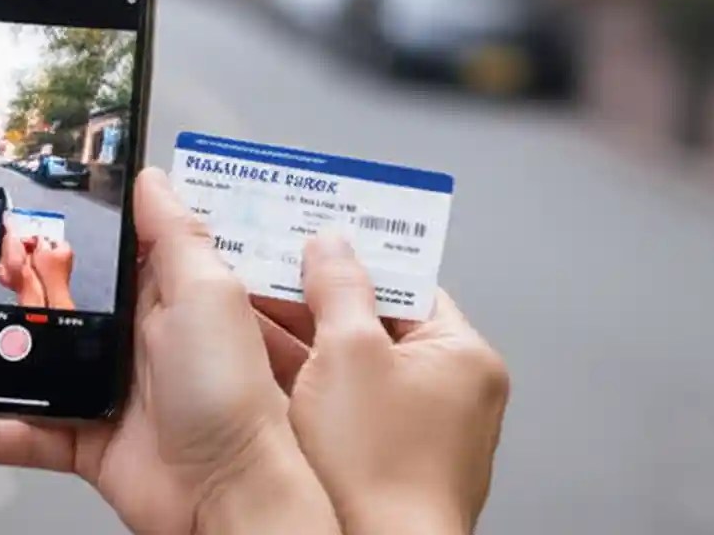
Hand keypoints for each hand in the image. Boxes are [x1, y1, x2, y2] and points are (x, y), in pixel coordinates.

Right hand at [0, 169, 336, 533]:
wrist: (230, 494)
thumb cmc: (232, 393)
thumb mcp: (208, 292)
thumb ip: (173, 233)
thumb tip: (147, 176)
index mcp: (149, 290)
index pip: (68, 244)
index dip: (16, 226)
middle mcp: (120, 334)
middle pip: (23, 296)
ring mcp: (96, 387)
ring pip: (7, 361)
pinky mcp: (83, 440)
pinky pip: (22, 432)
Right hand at [258, 233, 509, 534]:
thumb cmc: (379, 473)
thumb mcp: (350, 353)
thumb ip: (340, 287)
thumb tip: (331, 245)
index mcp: (463, 356)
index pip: (406, 283)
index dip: (352, 258)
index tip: (310, 239)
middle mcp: (450, 394)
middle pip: (374, 322)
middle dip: (316, 300)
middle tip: (268, 270)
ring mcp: (416, 431)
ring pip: (351, 366)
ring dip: (303, 344)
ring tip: (250, 313)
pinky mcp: (381, 459)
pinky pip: (340, 404)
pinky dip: (304, 386)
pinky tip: (260, 370)